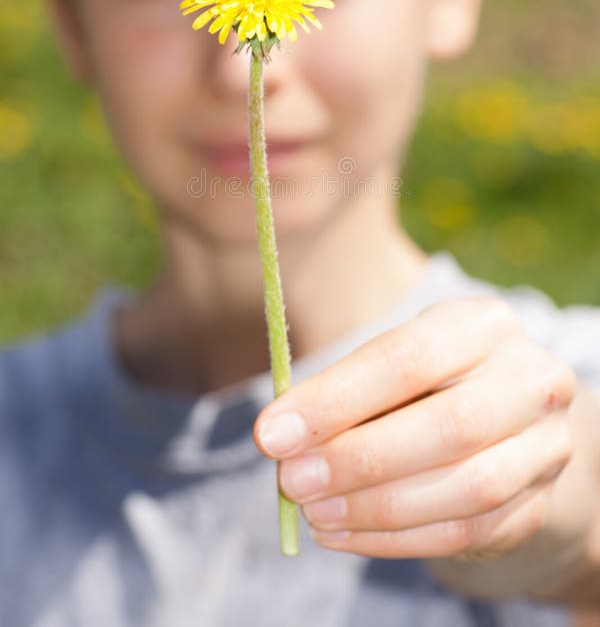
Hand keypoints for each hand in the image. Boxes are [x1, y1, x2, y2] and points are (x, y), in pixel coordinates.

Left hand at [254, 297, 576, 565]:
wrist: (502, 418)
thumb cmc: (425, 380)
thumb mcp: (390, 362)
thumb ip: (343, 391)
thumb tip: (281, 436)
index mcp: (485, 324)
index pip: (409, 358)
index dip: (337, 399)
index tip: (272, 432)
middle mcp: (530, 380)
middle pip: (450, 426)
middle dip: (359, 459)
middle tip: (290, 479)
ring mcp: (544, 446)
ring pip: (465, 488)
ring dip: (375, 506)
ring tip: (312, 510)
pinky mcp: (536, 504)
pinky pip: (465, 532)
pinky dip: (394, 539)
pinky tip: (340, 532)